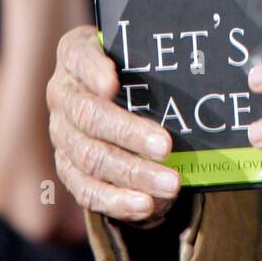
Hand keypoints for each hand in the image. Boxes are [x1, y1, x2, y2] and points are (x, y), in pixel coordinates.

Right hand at [47, 25, 182, 222]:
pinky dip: (118, 200)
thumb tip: (199, 72)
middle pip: (89, 116)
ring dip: (133, 173)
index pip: (78, 56)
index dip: (93, 70)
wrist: (115, 98)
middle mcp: (63, 94)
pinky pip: (86, 189)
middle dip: (129, 133)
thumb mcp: (142, 55)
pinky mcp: (68, 167)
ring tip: (170, 184)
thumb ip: (155, 58)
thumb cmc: (136, 69)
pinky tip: (146, 205)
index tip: (113, 83)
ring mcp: (62, 134)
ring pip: (90, 157)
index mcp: (75, 55)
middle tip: (167, 147)